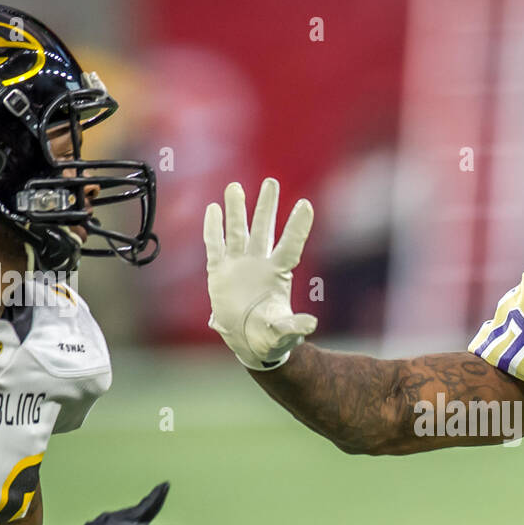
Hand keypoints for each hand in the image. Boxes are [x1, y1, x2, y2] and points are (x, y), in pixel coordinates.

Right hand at [204, 178, 315, 370]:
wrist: (250, 342)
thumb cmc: (271, 338)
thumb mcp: (284, 333)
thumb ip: (294, 327)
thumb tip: (310, 324)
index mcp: (278, 275)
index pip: (290, 246)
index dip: (297, 227)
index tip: (306, 205)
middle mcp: (259, 264)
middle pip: (263, 230)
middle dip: (266, 207)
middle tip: (271, 182)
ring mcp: (239, 265)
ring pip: (238, 232)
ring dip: (237, 210)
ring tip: (235, 187)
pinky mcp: (220, 272)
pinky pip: (215, 246)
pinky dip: (213, 229)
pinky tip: (213, 210)